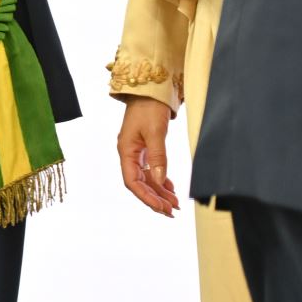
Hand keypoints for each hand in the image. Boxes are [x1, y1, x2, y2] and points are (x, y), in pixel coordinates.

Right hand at [116, 97, 178, 215]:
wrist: (150, 90)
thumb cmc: (149, 108)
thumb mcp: (155, 133)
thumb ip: (157, 158)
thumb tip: (159, 182)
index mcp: (126, 151)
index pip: (133, 182)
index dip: (147, 198)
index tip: (163, 208)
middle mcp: (129, 154)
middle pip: (139, 183)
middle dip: (154, 199)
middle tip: (172, 211)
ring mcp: (136, 152)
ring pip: (146, 179)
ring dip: (159, 192)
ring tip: (175, 203)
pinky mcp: (144, 149)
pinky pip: (150, 170)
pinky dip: (160, 181)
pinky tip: (170, 188)